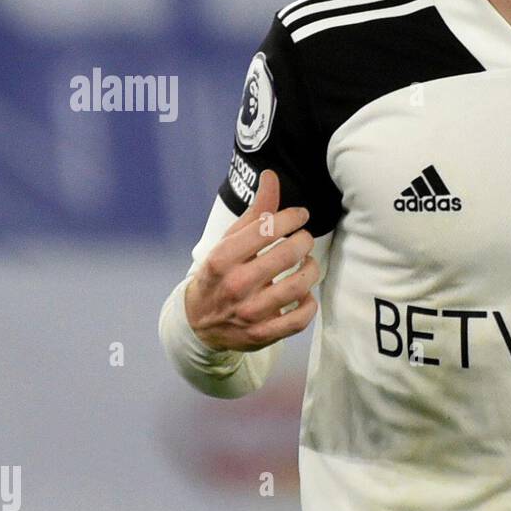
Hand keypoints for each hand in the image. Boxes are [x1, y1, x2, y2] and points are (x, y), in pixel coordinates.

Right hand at [184, 169, 320, 350]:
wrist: (199, 322)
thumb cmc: (220, 273)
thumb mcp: (230, 241)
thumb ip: (255, 212)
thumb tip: (271, 176)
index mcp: (223, 258)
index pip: (267, 229)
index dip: (291, 217)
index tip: (300, 216)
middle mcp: (236, 285)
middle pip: (287, 256)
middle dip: (303, 241)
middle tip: (304, 239)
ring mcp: (250, 313)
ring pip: (298, 287)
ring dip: (311, 270)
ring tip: (308, 263)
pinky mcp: (262, 334)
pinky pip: (299, 320)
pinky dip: (309, 305)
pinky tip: (305, 294)